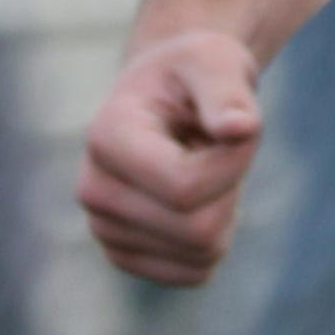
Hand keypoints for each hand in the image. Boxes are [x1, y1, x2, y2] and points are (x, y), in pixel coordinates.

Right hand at [80, 30, 266, 285]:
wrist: (164, 96)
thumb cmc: (192, 73)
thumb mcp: (214, 61)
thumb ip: (228, 90)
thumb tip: (240, 128)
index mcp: (106, 137)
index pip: (183, 187)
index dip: (233, 164)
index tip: (240, 128)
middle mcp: (94, 190)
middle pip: (197, 229)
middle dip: (230, 189)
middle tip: (217, 148)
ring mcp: (104, 229)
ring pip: (202, 254)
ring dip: (223, 212)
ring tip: (200, 167)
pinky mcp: (124, 256)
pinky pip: (197, 273)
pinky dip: (213, 239)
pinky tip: (194, 200)